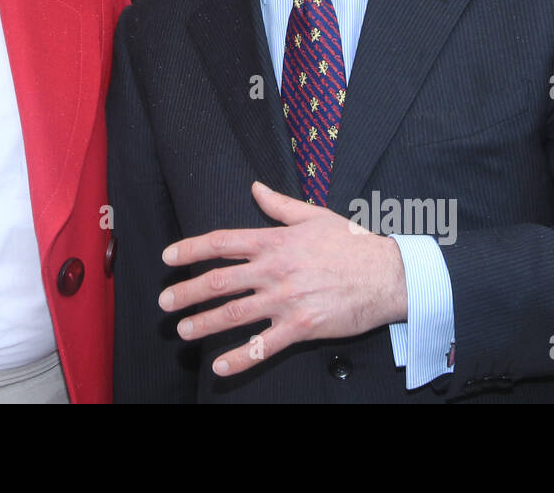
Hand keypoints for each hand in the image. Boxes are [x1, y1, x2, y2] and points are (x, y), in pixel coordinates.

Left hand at [159, 181, 407, 376]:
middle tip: (165, 303)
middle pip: (219, 281)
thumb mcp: (314, 216)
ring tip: (183, 331)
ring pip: (234, 314)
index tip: (169, 258)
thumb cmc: (353, 244)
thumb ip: (278, 205)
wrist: (388, 274)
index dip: (191, 250)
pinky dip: (240, 358)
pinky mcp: (301, 326)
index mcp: (275, 242)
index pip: (222, 243)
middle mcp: (274, 270)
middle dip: (187, 292)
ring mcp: (286, 300)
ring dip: (203, 324)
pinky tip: (220, 366)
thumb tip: (255, 188)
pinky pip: (264, 346)